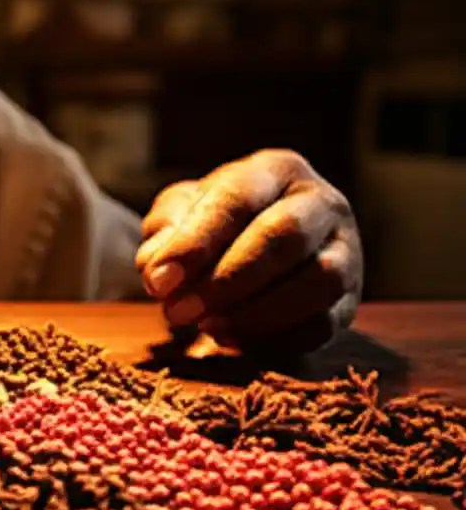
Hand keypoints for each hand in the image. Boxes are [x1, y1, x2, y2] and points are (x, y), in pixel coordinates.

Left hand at [135, 149, 361, 352]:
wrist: (254, 251)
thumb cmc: (212, 227)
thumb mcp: (179, 215)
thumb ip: (165, 236)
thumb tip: (160, 274)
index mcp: (276, 170)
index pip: (238, 199)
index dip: (196, 242)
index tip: (159, 281)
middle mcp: (322, 204)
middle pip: (285, 237)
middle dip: (226, 281)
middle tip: (178, 312)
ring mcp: (346, 252)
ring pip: (317, 282)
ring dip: (255, 313)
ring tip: (206, 328)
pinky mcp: (349, 301)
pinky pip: (323, 324)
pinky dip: (274, 338)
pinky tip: (232, 339)